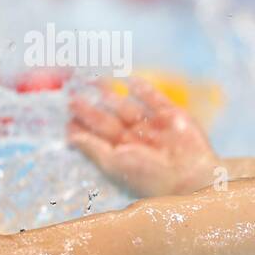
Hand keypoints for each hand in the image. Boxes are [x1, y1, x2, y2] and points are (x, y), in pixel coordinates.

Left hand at [68, 78, 218, 196]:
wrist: (189, 173)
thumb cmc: (148, 174)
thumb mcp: (113, 162)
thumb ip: (92, 147)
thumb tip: (70, 136)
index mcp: (122, 155)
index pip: (96, 138)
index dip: (81, 126)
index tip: (66, 115)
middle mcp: (137, 141)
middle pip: (109, 122)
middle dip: (91, 110)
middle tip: (73, 97)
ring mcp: (154, 128)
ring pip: (129, 108)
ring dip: (112, 97)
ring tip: (95, 83)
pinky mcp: (172, 116)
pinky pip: (155, 99)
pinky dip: (143, 90)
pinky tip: (129, 80)